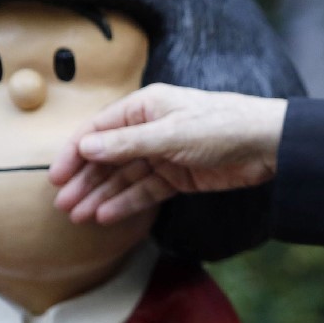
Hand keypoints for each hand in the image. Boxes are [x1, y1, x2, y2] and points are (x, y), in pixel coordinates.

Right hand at [49, 84, 287, 224]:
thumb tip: (86, 147)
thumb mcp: (170, 134)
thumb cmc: (222, 125)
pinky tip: (106, 215)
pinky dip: (127, 202)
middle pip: (108, 156)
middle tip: (62, 204)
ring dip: (102, 195)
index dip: (75, 153)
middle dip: (85, 179)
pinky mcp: (179, 176)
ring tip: (78, 216)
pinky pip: (146, 190)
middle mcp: (150, 129)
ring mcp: (164, 154)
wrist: (268, 144)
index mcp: (146, 107)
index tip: (55, 178)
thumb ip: (127, 144)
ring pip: (125, 177)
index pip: (99, 130)